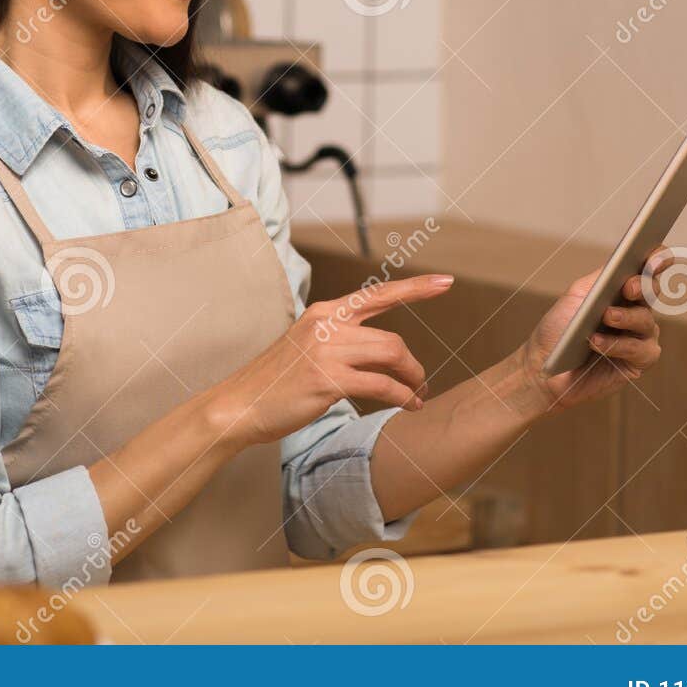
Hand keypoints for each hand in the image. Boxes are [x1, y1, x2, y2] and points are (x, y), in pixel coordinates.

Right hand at [206, 275, 452, 446]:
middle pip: (392, 337)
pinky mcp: (326, 379)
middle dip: (413, 364)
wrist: (239, 405)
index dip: (415, 287)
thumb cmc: (275, 382)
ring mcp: (326, 351)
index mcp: (324, 313)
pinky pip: (381, 385)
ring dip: (411, 379)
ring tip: (416, 396)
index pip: (377, 294)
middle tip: (419, 384)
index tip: (446, 281)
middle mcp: (326, 325)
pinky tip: (407, 406)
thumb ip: (338, 339)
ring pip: (391, 356)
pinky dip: (401, 397)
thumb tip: (379, 349)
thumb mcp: (306, 346)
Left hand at [515, 247, 671, 412]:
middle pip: (652, 290)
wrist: (544, 365)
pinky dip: (617, 345)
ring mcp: (641, 336)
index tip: (654, 257)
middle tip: (628, 287)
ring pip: (646, 320)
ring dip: (625, 318)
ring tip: (606, 317)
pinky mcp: (639, 361)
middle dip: (643, 286)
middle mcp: (637, 309)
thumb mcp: (577, 296)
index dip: (658, 259)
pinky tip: (597, 343)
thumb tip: (624, 261)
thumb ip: (602, 278)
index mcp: (622, 289)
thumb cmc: (560, 329)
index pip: (648, 269)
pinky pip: (639, 349)